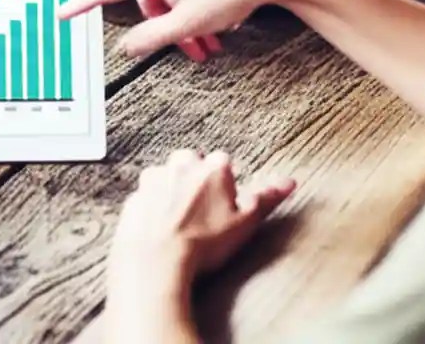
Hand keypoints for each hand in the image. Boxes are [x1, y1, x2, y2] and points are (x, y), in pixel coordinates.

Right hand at [61, 0, 294, 56]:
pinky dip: (196, 13)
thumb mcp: (186, 24)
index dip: (82, 3)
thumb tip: (127, 46)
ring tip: (210, 45)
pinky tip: (217, 28)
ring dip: (186, 26)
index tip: (62, 11)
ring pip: (170, 1)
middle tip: (193, 51)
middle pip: (149, 4)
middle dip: (167, 31)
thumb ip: (151, 38)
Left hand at [104, 151, 294, 339]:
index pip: (224, 163)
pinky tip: (163, 230)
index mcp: (212, 166)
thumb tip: (288, 182)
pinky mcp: (135, 196)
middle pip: (193, 164)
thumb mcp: (244, 223)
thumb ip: (266, 198)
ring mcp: (154, 179)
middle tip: (205, 213)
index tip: (226, 205)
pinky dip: (155, 209)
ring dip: (175, 193)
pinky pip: (149, 198)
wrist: (157, 261)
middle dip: (199, 182)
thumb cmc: (204, 243)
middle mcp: (181, 164)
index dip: (227, 185)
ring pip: (169, 178)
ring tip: (184, 224)